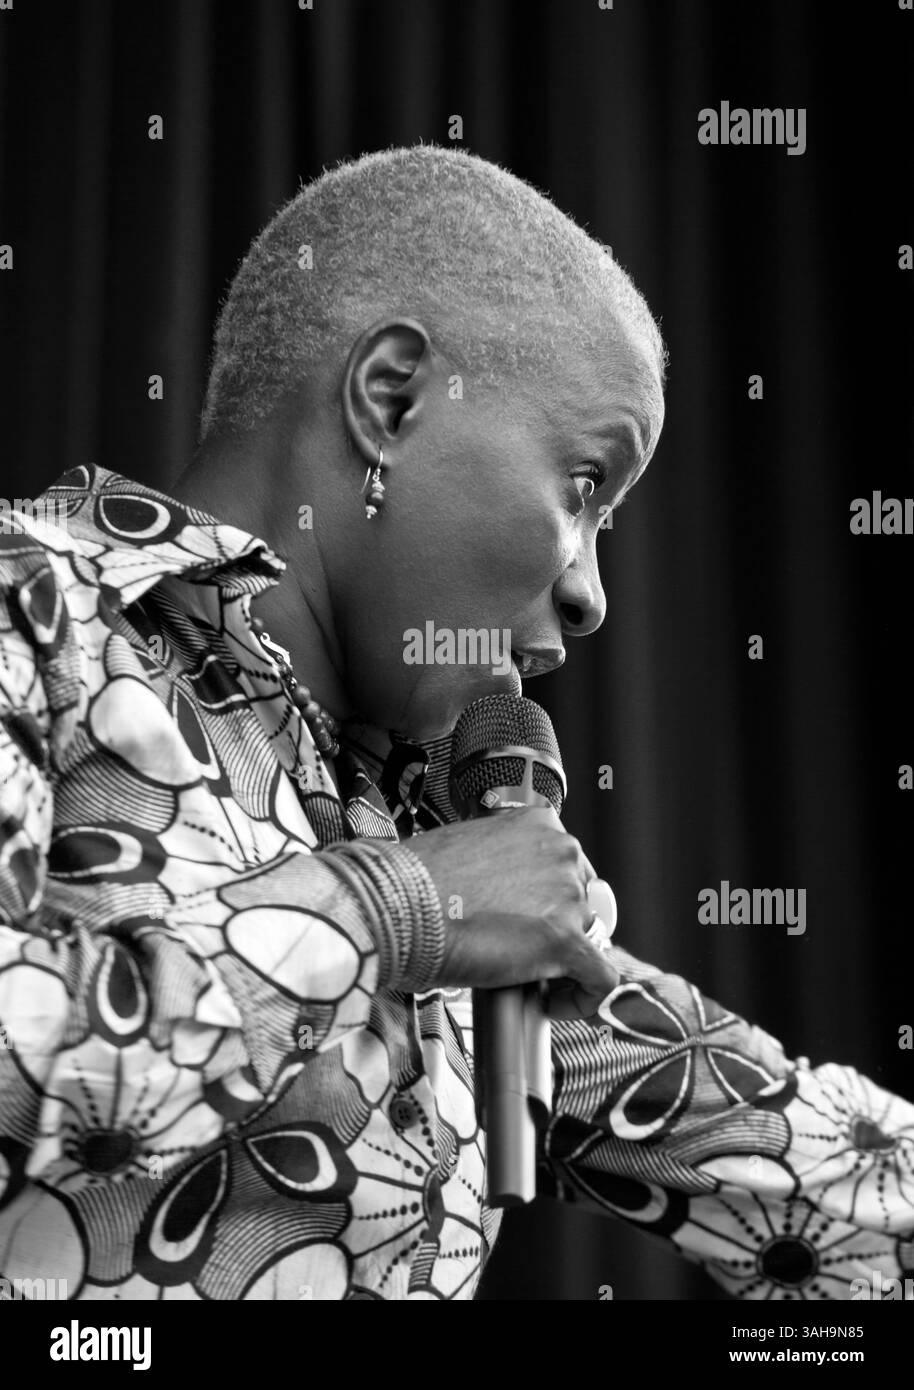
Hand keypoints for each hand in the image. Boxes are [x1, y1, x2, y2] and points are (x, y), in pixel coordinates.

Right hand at [406, 807, 617, 1017]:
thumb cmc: (415, 881)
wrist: (397, 906)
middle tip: (515, 948)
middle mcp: (561, 851)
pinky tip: (551, 1004)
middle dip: (553, 927)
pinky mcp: (566, 941)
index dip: (548, 900)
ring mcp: (567, 895)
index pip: (566, 867)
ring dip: (559, 961)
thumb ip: (498, 863)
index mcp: (539, 823)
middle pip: (580, 900)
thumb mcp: (466, 849)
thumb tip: (502, 893)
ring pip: (587, 938)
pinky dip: (582, 999)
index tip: (524, 919)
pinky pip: (599, 980)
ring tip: (517, 975)